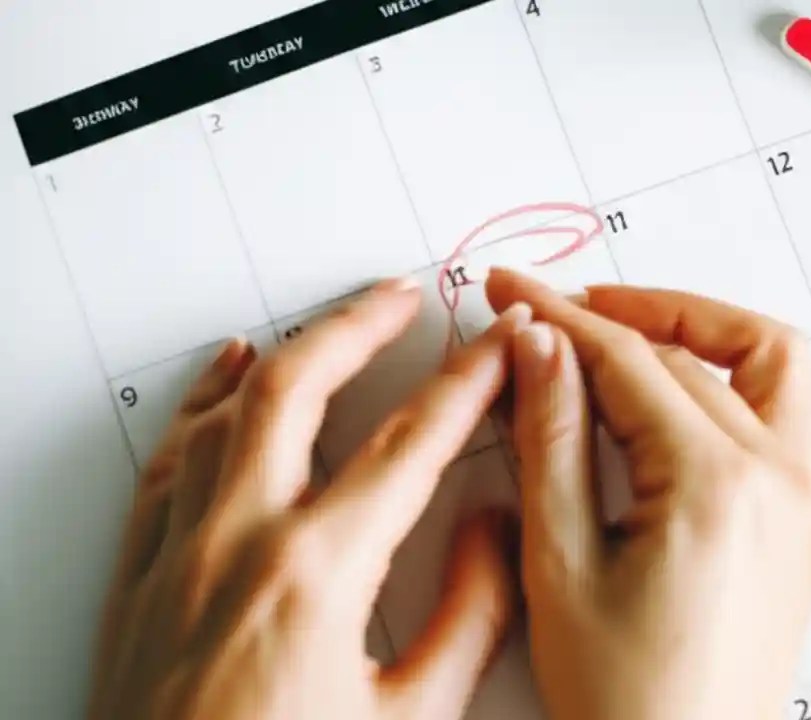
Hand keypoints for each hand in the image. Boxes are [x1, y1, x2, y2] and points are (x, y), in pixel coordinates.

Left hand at [89, 278, 530, 719]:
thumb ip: (470, 615)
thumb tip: (496, 530)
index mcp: (318, 573)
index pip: (414, 442)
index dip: (468, 382)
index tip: (500, 346)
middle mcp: (238, 542)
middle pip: (302, 387)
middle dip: (360, 325)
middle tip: (404, 296)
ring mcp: (176, 554)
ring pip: (226, 410)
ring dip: (285, 355)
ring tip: (326, 326)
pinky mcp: (138, 579)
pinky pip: (167, 461)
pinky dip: (200, 407)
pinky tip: (222, 384)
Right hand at [488, 270, 810, 719]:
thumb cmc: (627, 703)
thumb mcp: (562, 564)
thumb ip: (552, 440)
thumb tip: (540, 347)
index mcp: (719, 487)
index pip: (630, 361)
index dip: (561, 317)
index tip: (515, 291)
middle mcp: (783, 484)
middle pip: (694, 357)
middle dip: (614, 323)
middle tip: (550, 320)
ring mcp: (806, 506)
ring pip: (767, 369)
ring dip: (696, 337)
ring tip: (623, 338)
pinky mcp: (807, 529)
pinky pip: (782, 419)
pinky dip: (729, 387)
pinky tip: (672, 405)